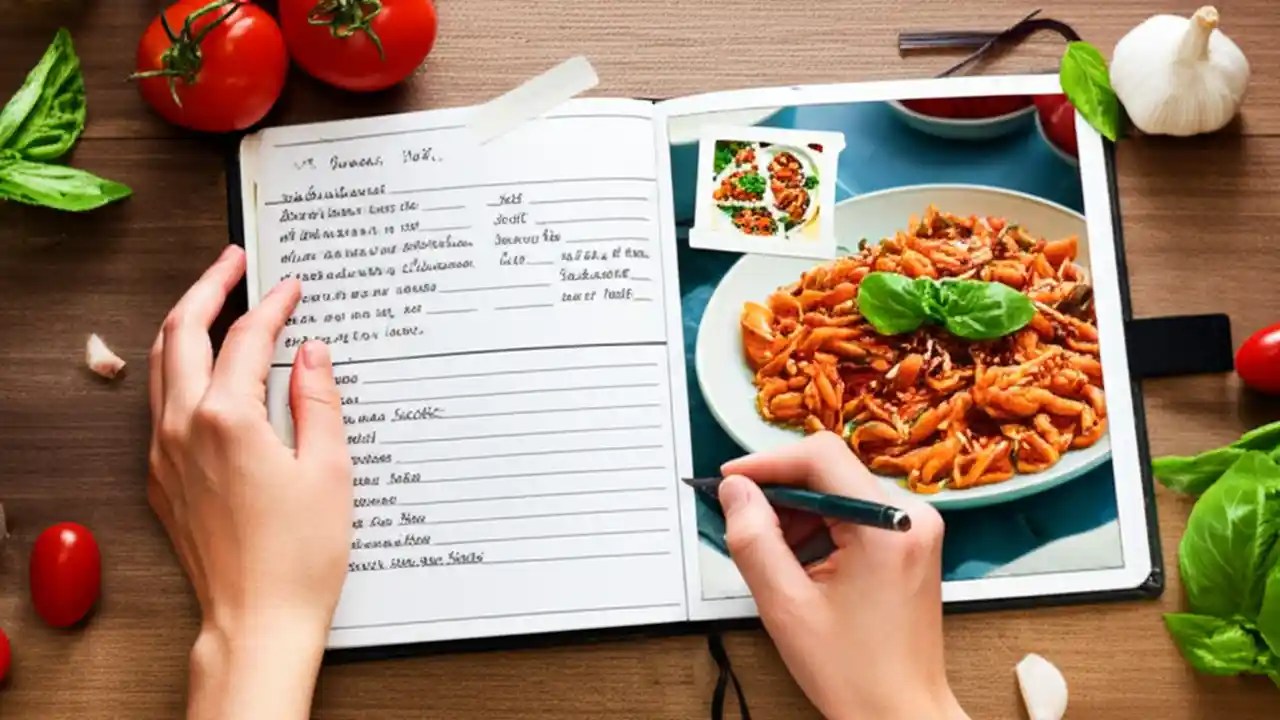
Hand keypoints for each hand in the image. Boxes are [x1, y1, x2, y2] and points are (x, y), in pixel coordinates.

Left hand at [147, 246, 352, 718]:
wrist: (257, 620)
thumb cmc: (299, 556)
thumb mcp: (329, 469)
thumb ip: (318, 399)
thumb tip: (311, 352)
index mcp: (227, 419)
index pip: (246, 338)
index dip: (272, 305)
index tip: (291, 286)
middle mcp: (183, 428)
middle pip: (181, 332)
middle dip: (207, 288)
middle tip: (233, 262)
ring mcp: (164, 454)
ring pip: (160, 364)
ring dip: (185, 323)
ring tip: (214, 300)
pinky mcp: (161, 480)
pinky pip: (160, 404)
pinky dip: (179, 368)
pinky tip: (205, 370)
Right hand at [719, 432, 967, 719]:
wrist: (901, 713)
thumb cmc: (854, 672)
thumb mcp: (787, 604)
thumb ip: (754, 539)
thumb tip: (735, 491)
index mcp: (889, 525)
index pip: (820, 457)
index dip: (768, 463)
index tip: (731, 481)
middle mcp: (911, 516)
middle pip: (830, 469)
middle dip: (779, 492)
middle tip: (740, 519)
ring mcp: (914, 528)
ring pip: (839, 489)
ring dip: (797, 512)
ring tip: (772, 554)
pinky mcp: (909, 542)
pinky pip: (854, 512)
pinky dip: (819, 527)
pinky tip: (799, 562)